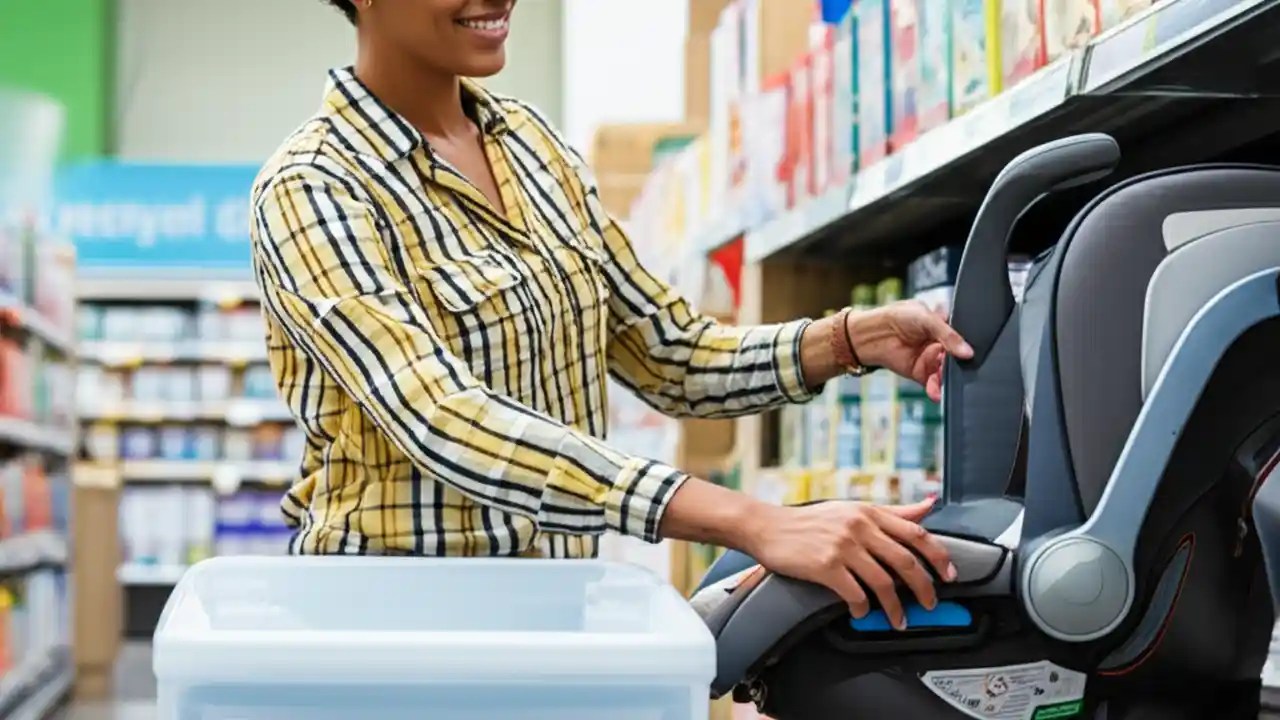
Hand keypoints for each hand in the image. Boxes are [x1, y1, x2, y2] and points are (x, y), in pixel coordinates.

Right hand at [741, 498, 956, 630]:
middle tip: (931, 604)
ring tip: (899, 620)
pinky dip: (863, 607)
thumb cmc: (810, 521)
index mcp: (869, 513)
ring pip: (883, 582)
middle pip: (905, 561)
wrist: (768, 527)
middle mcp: (859, 527)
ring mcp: (843, 546)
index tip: (949, 575)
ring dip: (895, 607)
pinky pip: (855, 593)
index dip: (938, 556)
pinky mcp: (826, 566)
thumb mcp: (853, 509)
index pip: (916, 533)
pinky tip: (861, 612)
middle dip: (924, 587)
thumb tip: (930, 504)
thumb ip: (893, 511)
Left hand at [848, 301, 973, 400]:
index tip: (975, 353)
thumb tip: (967, 352)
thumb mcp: (927, 319)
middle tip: (962, 367)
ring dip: (949, 379)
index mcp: (945, 328)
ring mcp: (932, 360)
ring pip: (947, 373)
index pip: (964, 339)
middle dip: (960, 365)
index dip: (969, 345)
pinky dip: (936, 389)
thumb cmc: (898, 317)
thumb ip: (948, 335)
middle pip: (958, 359)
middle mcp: (941, 345)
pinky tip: (937, 393)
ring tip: (948, 382)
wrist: (873, 333)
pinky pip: (934, 383)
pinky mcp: (922, 373)